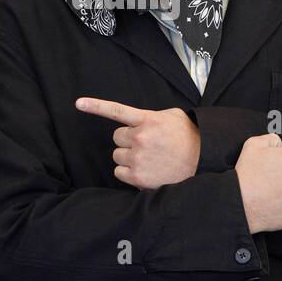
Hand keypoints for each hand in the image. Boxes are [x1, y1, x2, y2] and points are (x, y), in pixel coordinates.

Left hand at [75, 97, 199, 188]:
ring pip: (117, 156)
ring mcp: (138, 158)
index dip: (95, 106)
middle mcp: (140, 138)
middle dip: (127, 141)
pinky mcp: (137, 177)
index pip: (116, 111)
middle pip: (116, 138)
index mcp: (148, 120)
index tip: (78, 103)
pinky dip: (128, 173)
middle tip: (145, 145)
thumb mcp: (173, 117)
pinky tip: (145, 170)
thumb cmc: (190, 138)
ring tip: (148, 159)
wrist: (203, 163)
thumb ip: (152, 115)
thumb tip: (140, 120)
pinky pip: (119, 172)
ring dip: (128, 157)